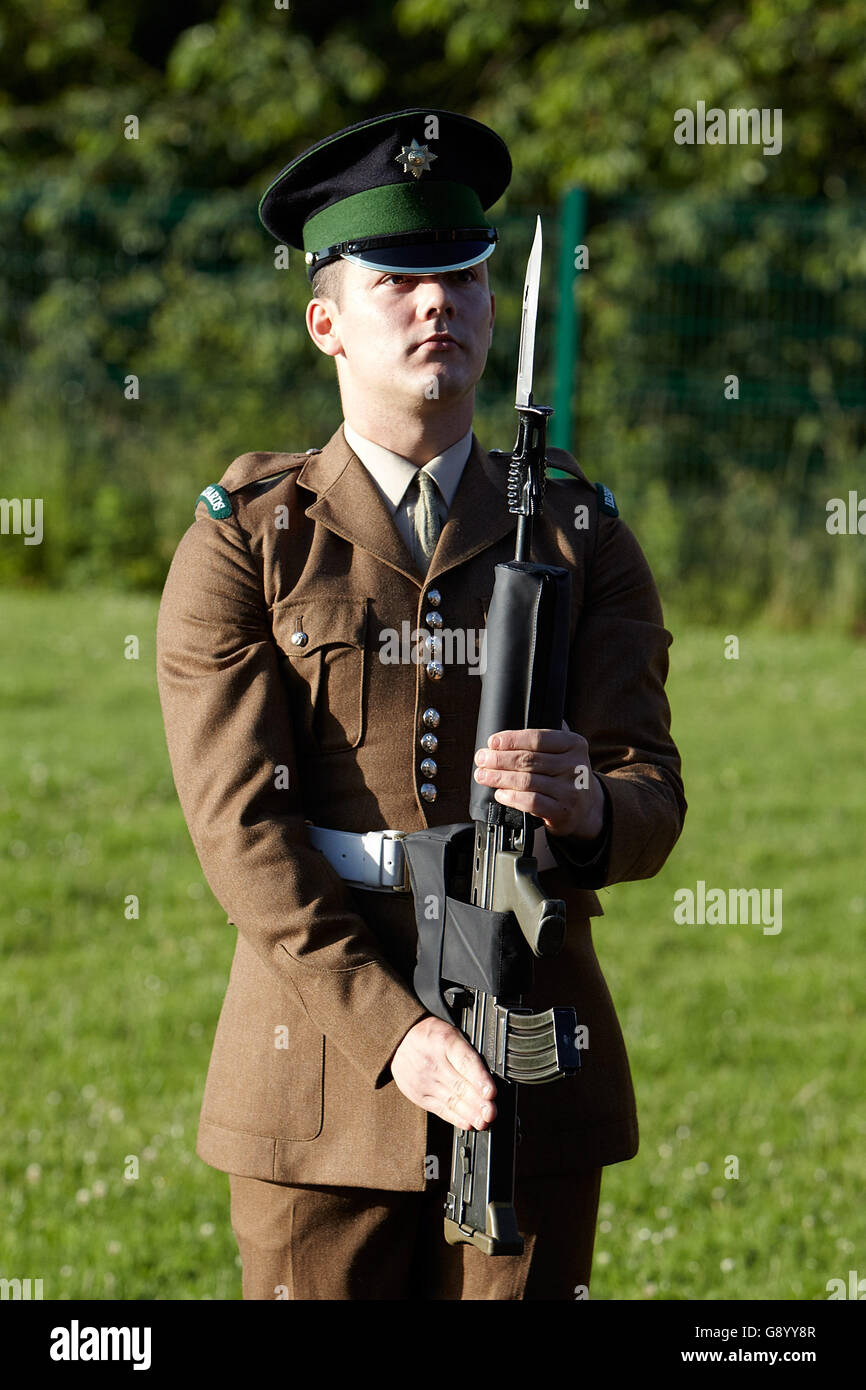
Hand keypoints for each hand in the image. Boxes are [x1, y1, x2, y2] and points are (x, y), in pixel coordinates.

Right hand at [390, 1016, 496, 1130]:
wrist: (399, 1039)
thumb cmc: (431, 1035)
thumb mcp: (451, 1032)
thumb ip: (468, 1051)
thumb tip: (488, 1077)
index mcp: (444, 1041)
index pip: (465, 1062)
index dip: (479, 1079)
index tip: (491, 1092)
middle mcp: (433, 1062)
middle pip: (459, 1085)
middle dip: (478, 1102)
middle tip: (491, 1113)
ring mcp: (423, 1080)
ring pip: (451, 1100)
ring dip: (469, 1114)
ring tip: (483, 1122)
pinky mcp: (418, 1094)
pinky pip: (439, 1109)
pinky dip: (455, 1117)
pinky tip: (467, 1123)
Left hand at [473, 727, 604, 839]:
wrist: (587, 808)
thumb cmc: (566, 774)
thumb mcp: (566, 750)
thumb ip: (546, 735)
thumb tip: (512, 721)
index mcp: (574, 744)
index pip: (538, 738)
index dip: (511, 739)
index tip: (492, 742)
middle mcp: (575, 766)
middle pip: (528, 760)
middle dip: (499, 759)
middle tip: (481, 759)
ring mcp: (570, 790)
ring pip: (527, 781)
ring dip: (499, 778)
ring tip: (483, 775)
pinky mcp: (562, 812)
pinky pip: (531, 802)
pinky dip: (511, 798)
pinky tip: (500, 794)